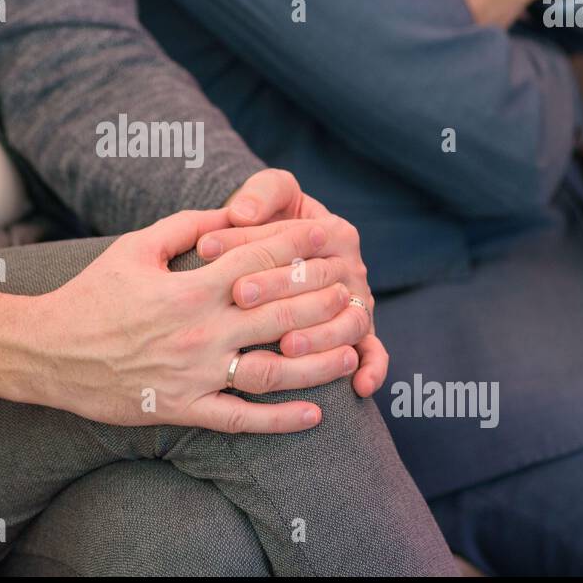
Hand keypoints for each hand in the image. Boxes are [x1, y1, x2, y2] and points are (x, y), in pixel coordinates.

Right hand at [27, 207, 362, 432]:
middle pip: (280, 313)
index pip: (261, 260)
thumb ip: (186, 226)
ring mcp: (194, 374)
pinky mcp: (182, 409)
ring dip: (319, 362)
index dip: (301, 245)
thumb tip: (231, 210)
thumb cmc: (91, 295)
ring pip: (274, 369)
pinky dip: (280, 419)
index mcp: (190, 287)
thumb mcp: (135, 248)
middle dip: (324, 298)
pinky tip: (314, 413)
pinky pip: (240, 419)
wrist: (45, 352)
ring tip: (352, 350)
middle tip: (356, 289)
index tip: (331, 235)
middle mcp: (200, 331)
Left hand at [202, 169, 385, 397]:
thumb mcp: (266, 196)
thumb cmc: (268, 224)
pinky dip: (373, 368)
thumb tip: (242, 213)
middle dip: (278, 289)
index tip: (209, 247)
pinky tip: (358, 386)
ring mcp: (356, 303)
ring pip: (349, 321)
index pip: (297, 236)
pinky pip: (374, 352)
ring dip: (322, 336)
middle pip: (320, 281)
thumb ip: (258, 196)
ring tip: (288, 345)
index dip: (254, 241)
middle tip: (240, 295)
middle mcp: (351, 268)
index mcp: (334, 231)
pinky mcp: (358, 335)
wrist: (276, 257)